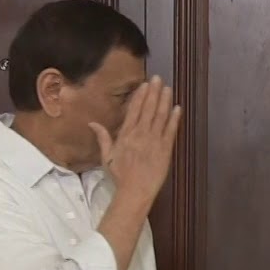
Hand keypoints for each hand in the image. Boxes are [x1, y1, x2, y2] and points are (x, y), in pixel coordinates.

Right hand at [89, 76, 182, 202]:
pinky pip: (171, 131)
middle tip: (158, 79)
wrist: (135, 190)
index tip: (145, 85)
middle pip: (148, 109)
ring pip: (160, 116)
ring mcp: (154, 141)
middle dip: (154, 92)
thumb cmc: (120, 175)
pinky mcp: (166, 149)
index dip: (140, 96)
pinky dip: (175, 119)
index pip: (134, 110)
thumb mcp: (106, 156)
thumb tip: (92, 123)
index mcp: (126, 134)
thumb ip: (102, 137)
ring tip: (168, 88)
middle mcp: (140, 134)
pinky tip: (178, 108)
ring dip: (165, 101)